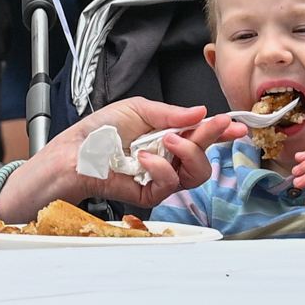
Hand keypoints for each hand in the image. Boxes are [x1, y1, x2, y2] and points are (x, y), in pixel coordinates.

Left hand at [0, 98, 241, 220]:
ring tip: (167, 141)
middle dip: (208, 139)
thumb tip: (199, 112)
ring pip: (194, 174)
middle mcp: (164, 159)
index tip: (236, 125)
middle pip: (203, 157)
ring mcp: (156, 179)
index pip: (199, 135)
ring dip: (187, 153)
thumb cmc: (94, 134)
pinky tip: (145, 159)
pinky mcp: (146, 196)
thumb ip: (168, 112)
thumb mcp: (134, 109)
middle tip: (207, 126)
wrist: (68, 156)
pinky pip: (169, 186)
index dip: (220, 132)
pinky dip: (161, 169)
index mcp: (164, 136)